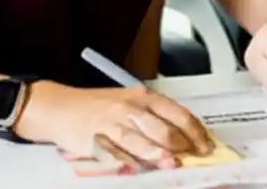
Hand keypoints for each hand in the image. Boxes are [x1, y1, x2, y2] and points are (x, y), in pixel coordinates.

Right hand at [18, 82, 213, 171]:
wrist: (60, 107)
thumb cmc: (99, 106)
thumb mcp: (131, 103)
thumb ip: (156, 118)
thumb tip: (184, 138)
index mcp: (143, 97)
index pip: (178, 114)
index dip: (195, 132)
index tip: (207, 145)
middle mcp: (130, 108)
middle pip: (163, 128)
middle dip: (182, 145)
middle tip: (194, 157)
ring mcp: (113, 125)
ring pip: (142, 141)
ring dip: (160, 155)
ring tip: (174, 163)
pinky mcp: (97, 141)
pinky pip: (118, 154)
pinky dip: (132, 162)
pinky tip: (142, 168)